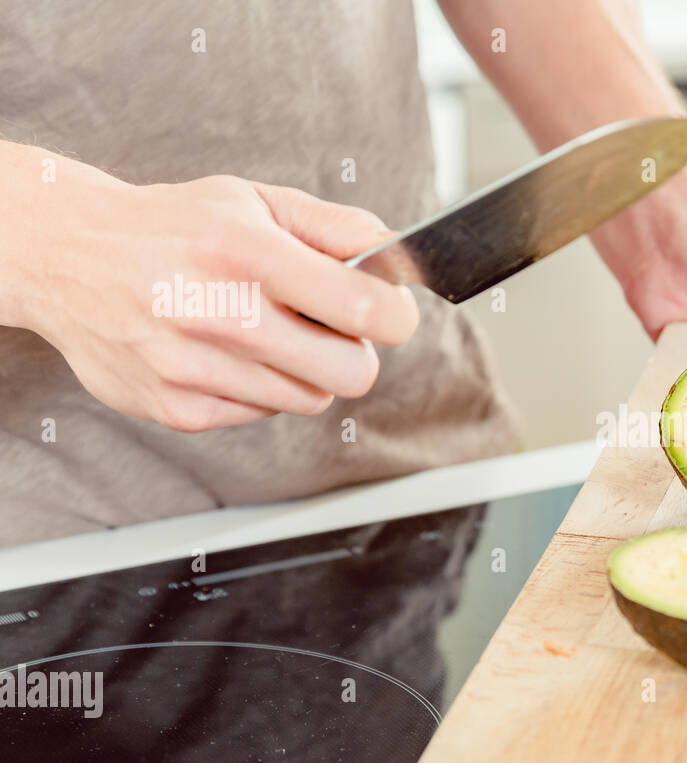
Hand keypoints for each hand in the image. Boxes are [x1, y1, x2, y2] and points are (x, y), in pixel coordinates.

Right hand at [1, 146, 418, 431]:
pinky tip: (224, 352)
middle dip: (355, 351)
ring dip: (304, 369)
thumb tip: (398, 257)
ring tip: (263, 331)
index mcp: (246, 253)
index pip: (364, 309)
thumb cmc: (174, 227)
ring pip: (310, 398)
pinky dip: (259, 388)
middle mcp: (218, 314)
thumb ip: (336, 228)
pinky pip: (261, 413)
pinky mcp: (177, 409)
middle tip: (327, 325)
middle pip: (352, 374)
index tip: (391, 311)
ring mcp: (194, 369)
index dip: (396, 315)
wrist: (66, 255)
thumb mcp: (254, 201)